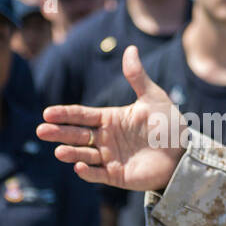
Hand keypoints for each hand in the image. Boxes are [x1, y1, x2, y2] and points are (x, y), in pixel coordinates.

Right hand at [37, 45, 184, 190]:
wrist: (184, 153)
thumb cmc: (168, 124)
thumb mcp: (153, 98)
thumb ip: (137, 77)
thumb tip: (130, 49)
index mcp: (110, 118)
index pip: (82, 115)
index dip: (65, 114)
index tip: (48, 113)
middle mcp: (106, 138)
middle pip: (78, 134)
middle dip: (60, 133)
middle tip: (42, 130)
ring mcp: (110, 157)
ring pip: (85, 155)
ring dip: (71, 153)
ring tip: (59, 151)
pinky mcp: (117, 175)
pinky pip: (99, 174)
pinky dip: (88, 172)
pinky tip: (79, 167)